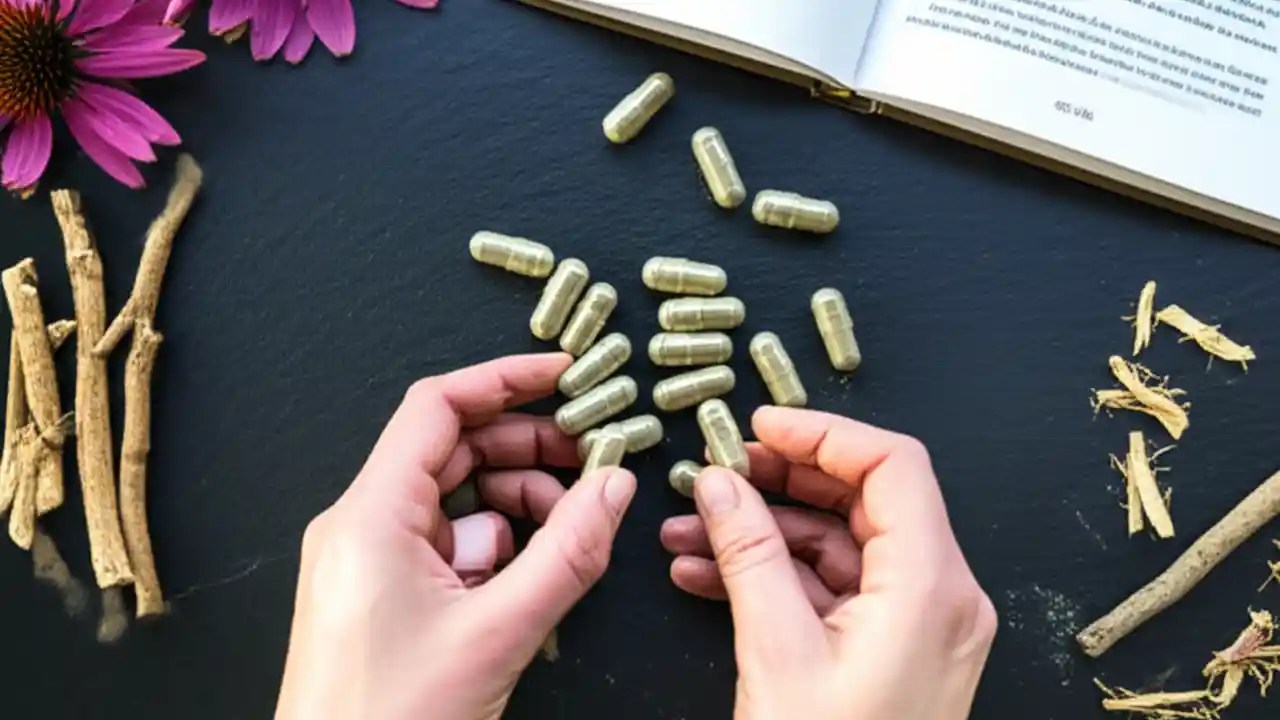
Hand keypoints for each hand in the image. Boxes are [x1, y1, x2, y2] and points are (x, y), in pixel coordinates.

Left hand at [276, 353, 636, 719]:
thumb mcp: (498, 633)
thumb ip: (567, 554)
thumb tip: (614, 486)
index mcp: (371, 515)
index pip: (437, 407)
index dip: (505, 379)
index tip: (564, 374)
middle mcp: (363, 527)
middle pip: (453, 452)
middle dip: (527, 449)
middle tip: (595, 457)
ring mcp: (372, 564)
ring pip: (458, 503)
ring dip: (520, 505)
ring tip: (575, 529)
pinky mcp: (385, 598)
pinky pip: (451, 549)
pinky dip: (499, 551)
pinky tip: (537, 577)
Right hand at [660, 407, 995, 719]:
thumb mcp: (775, 651)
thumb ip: (748, 551)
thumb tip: (720, 480)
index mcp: (932, 587)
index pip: (892, 465)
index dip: (822, 432)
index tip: (759, 425)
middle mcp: (942, 597)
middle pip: (866, 498)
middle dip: (783, 479)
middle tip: (719, 467)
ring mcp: (920, 625)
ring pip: (841, 544)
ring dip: (764, 530)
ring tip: (690, 527)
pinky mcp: (893, 649)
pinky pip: (836, 588)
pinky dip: (777, 574)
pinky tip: (707, 571)